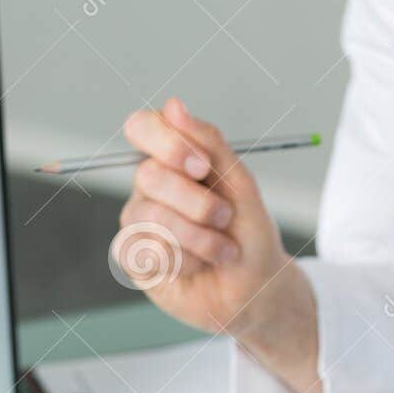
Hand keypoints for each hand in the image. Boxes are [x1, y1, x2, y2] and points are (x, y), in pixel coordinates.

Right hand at [116, 97, 321, 392]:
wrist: (258, 288)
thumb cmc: (249, 233)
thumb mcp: (240, 184)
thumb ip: (209, 143)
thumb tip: (173, 104)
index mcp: (172, 161)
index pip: (142, 127)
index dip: (167, 142)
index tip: (202, 166)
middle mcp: (149, 187)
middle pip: (148, 175)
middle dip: (197, 202)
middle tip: (225, 218)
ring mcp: (138, 222)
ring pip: (150, 215)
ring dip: (199, 238)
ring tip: (223, 251)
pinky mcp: (134, 259)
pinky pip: (147, 249)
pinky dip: (185, 260)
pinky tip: (198, 267)